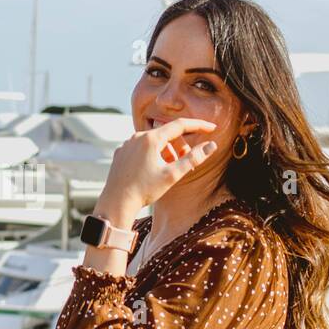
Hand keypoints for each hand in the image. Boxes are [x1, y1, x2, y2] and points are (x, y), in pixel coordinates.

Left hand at [96, 117, 218, 220]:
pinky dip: (153, 155)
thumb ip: (193, 158)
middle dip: (181, 146)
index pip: (180, 125)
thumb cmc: (144, 190)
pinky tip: (153, 171)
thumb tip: (211, 145)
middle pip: (167, 134)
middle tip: (187, 164)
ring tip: (169, 170)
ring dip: (167, 152)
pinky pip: (142, 148)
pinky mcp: (121, 153)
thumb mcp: (173, 175)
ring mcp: (127, 144)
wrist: (116, 203)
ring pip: (154, 142)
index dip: (198, 125)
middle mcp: (137, 136)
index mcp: (151, 138)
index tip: (212, 128)